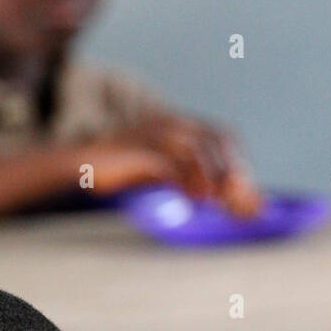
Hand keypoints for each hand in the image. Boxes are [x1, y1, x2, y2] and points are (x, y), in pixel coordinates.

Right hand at [121, 112, 262, 215]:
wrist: (78, 165)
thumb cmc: (119, 170)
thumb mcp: (160, 170)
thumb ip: (187, 178)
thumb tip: (217, 198)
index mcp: (179, 123)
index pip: (222, 137)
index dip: (240, 165)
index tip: (252, 198)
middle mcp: (171, 123)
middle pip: (217, 142)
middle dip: (236, 175)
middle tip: (248, 207)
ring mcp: (156, 133)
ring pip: (199, 151)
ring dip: (218, 179)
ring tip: (225, 206)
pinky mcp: (141, 150)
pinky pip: (174, 163)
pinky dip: (190, 181)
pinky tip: (199, 201)